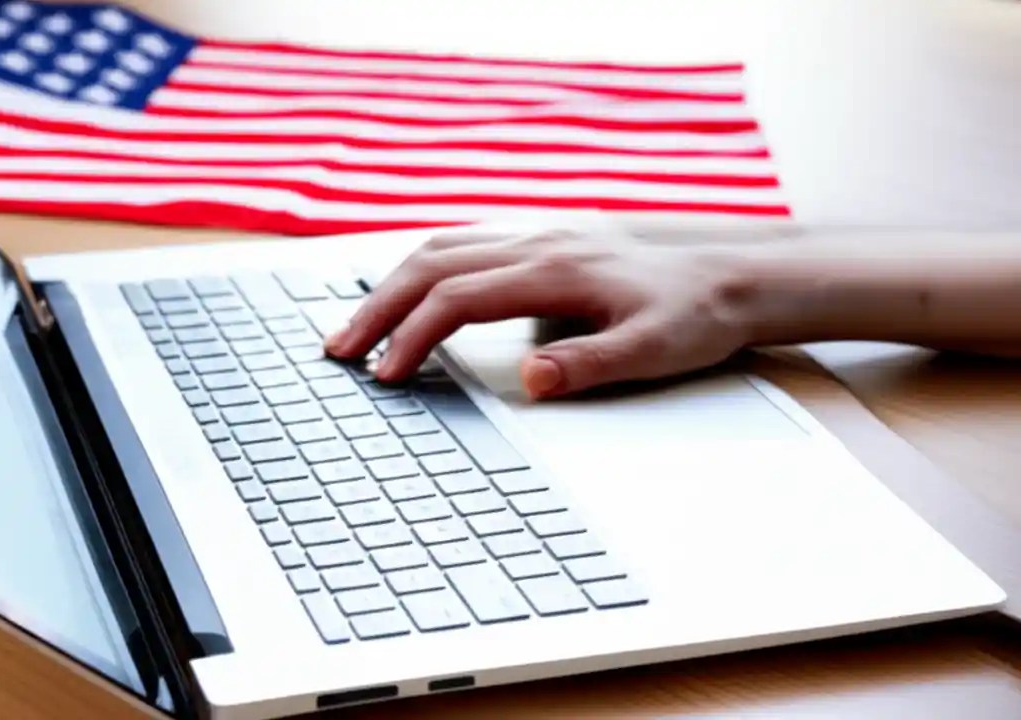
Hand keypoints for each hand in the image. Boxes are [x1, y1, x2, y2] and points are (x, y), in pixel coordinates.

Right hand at [324, 229, 755, 399]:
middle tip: (338, 350)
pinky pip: (463, 243)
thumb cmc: (693, 316)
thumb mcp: (654, 350)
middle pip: (431, 265)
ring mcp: (535, 236)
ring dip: (391, 285)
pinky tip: (408, 291)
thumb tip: (530, 377)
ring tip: (356, 326)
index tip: (385, 375)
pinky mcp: (539, 241)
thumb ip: (591, 363)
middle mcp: (536, 243)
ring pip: (440, 247)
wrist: (728, 278)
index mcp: (554, 269)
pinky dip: (421, 267)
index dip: (413, 336)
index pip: (458, 298)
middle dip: (378, 308)